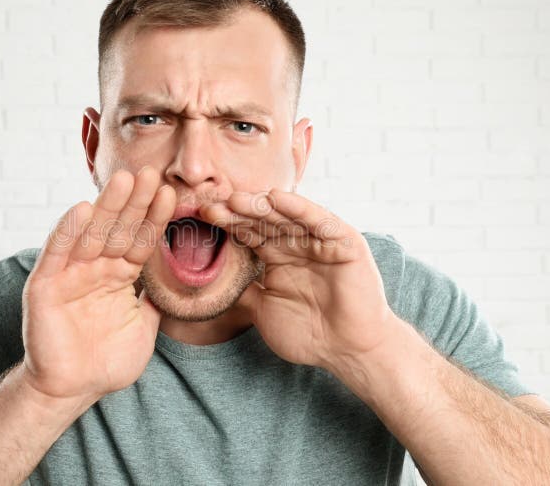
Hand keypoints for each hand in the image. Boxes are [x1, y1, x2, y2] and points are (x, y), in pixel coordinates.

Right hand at [21, 167, 175, 399]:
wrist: (71, 390)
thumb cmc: (106, 363)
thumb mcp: (143, 328)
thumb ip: (156, 301)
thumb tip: (177, 280)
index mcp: (119, 276)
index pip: (141, 241)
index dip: (155, 218)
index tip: (171, 194)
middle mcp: (95, 268)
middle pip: (119, 229)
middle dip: (135, 202)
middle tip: (151, 172)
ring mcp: (70, 274)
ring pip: (91, 233)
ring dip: (107, 206)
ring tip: (124, 180)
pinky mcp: (45, 284)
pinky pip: (57, 253)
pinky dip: (68, 231)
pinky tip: (82, 209)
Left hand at [200, 189, 398, 370]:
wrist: (349, 352)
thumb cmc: (309, 334)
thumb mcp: (262, 309)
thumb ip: (241, 290)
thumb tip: (207, 281)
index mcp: (278, 256)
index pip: (248, 234)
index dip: (226, 226)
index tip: (199, 220)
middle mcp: (297, 243)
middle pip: (263, 221)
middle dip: (237, 213)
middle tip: (211, 206)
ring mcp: (321, 241)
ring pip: (286, 217)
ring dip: (261, 207)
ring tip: (235, 200)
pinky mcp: (344, 242)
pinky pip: (319, 220)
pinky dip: (299, 208)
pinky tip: (276, 198)